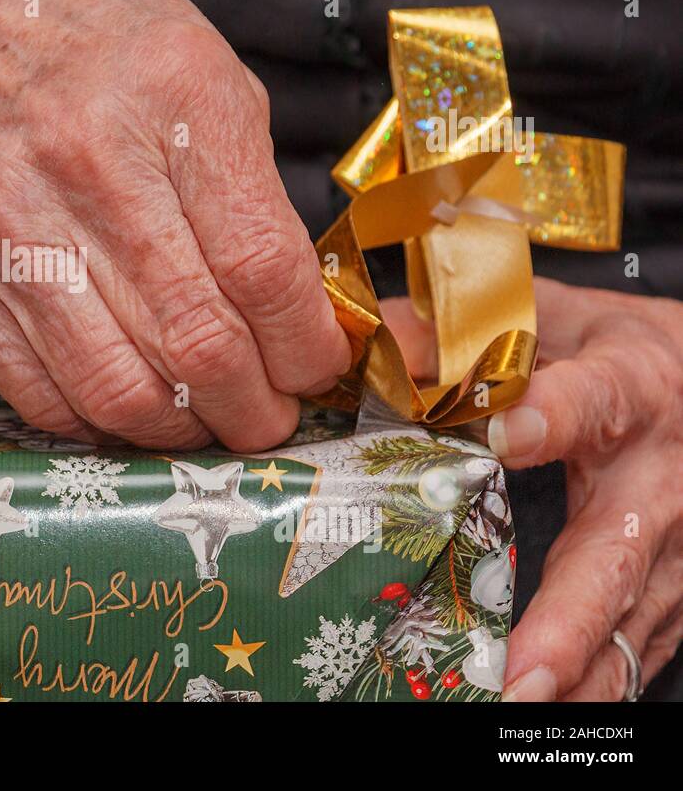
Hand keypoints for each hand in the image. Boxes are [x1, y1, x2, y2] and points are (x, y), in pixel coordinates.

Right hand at [0, 0, 348, 450]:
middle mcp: (84, 162)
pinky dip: (93, 421)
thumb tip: (304, 314)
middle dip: (253, 409)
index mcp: (173, 96)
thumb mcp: (202, 69)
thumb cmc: (85, 40)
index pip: (261, 267)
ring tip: (199, 420)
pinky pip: (34, 389)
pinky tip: (121, 405)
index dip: (305, 347)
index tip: (316, 369)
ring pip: (117, 386)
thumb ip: (251, 192)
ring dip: (178, 430)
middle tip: (267, 418)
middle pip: (197, 341)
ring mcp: (2, 221)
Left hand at [385, 277, 682, 699]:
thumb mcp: (550, 316)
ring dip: (577, 674)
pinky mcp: (673, 584)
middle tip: (518, 671)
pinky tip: (546, 709)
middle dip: (567, 621)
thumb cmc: (613, 347)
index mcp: (626, 388)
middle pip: (615, 554)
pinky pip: (639, 644)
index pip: (589, 399)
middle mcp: (655, 476)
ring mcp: (673, 542)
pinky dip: (594, 682)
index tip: (506, 435)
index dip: (549, 415)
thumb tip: (372, 354)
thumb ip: (463, 332)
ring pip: (631, 620)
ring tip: (519, 707)